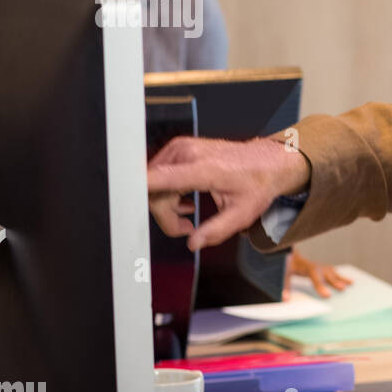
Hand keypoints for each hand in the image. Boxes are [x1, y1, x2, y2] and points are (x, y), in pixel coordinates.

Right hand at [147, 136, 310, 250]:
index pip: (159, 178)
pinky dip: (168, 192)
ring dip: (167, 205)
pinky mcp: (179, 148)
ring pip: (154, 183)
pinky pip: (160, 175)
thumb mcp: (242, 213)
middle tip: (187, 229)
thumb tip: (193, 243)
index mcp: (203, 169)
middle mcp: (188, 154)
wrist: (269, 161)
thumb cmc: (258, 183)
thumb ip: (217, 231)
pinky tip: (186, 201)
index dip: (136, 190)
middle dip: (164, 215)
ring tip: (189, 215)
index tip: (121, 201)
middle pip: (154, 189)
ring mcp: (182, 148)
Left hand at [283, 251, 353, 299]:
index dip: (321, 287)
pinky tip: (347, 281)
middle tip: (343, 289)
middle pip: (327, 275)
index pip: (315, 278)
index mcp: (306, 268)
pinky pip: (332, 271)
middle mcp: (315, 266)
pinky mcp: (321, 267)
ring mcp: (320, 266)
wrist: (289, 255)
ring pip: (332, 272)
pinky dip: (340, 276)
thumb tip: (285, 299)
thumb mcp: (283, 274)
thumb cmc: (287, 265)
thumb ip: (285, 286)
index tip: (327, 296)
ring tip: (352, 283)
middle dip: (335, 282)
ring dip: (342, 278)